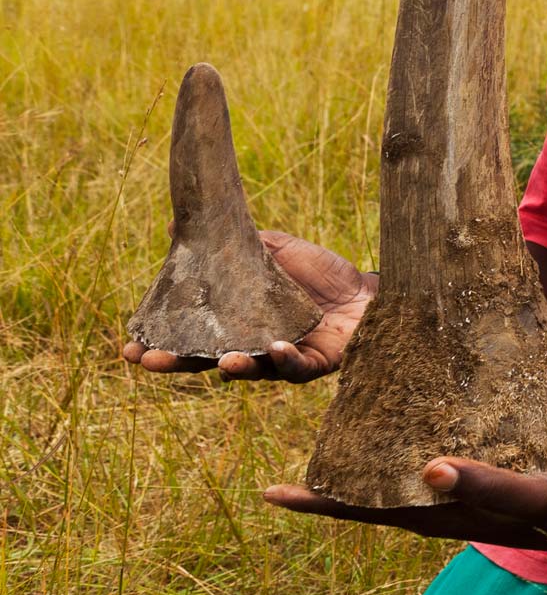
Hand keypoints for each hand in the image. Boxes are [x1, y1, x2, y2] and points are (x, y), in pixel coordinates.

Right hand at [122, 229, 375, 381]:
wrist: (369, 287)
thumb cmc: (319, 271)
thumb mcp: (270, 250)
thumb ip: (229, 244)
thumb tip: (175, 223)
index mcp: (236, 323)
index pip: (190, 338)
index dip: (161, 343)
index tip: (128, 346)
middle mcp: (252, 346)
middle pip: (208, 362)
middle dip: (179, 363)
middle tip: (150, 360)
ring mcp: (281, 359)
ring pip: (250, 371)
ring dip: (233, 367)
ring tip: (221, 361)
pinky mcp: (314, 364)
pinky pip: (295, 368)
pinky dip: (285, 360)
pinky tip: (276, 349)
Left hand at [261, 458, 546, 549]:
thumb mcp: (526, 492)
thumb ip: (483, 484)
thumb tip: (428, 470)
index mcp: (435, 515)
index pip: (362, 510)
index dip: (317, 502)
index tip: (270, 492)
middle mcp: (433, 507)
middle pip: (366, 495)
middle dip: (330, 479)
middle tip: (295, 451)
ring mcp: (450, 496)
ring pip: (390, 480)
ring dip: (363, 461)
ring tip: (338, 430)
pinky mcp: (469, 479)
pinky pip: (420, 466)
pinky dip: (400, 449)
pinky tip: (402, 426)